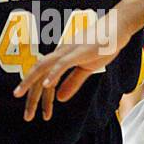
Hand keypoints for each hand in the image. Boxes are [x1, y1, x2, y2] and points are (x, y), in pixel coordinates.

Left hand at [14, 8, 130, 121]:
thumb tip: (60, 98)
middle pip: (38, 74)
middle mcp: (60, 53)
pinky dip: (53, 74)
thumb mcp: (87, 68)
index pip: (42, 79)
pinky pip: (63, 63)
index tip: (34, 114)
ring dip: (32, 84)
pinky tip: (47, 85)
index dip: (37, 98)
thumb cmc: (103, 44)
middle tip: (26, 116)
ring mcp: (68, 51)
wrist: (118, 26)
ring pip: (43, 67)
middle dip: (30, 96)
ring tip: (25, 99)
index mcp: (60, 58)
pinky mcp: (79, 51)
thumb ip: (73, 83)